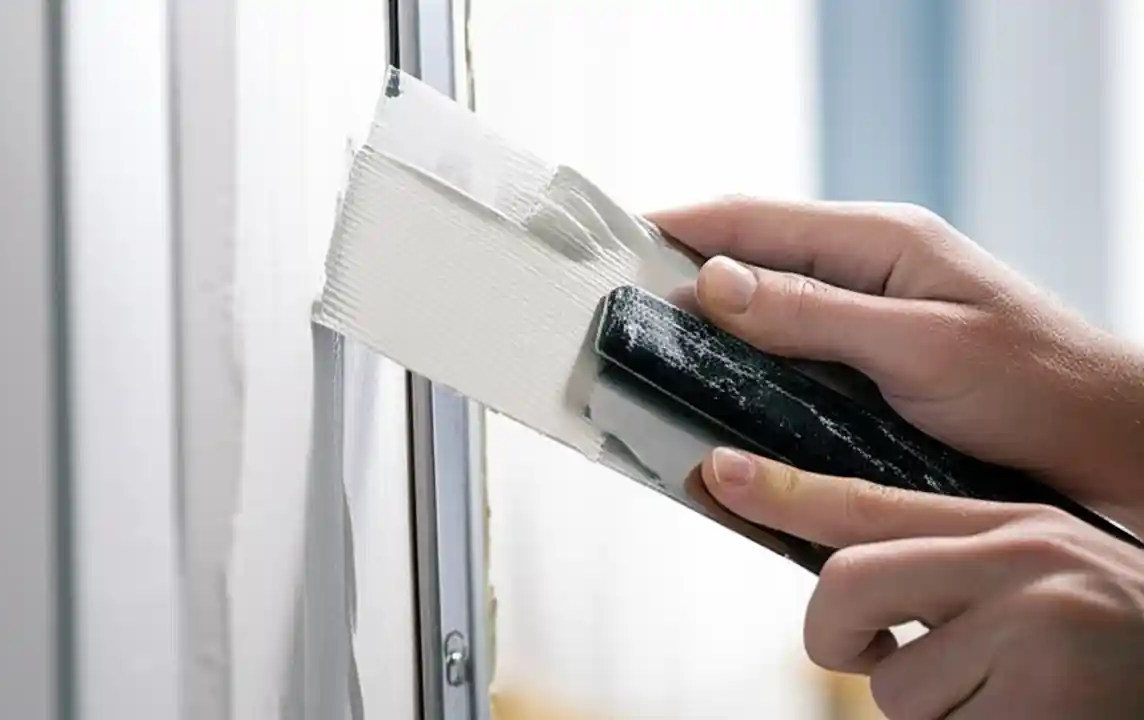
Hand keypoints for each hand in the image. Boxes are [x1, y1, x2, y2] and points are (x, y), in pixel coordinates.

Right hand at [650, 199, 1143, 530]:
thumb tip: (713, 281)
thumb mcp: (918, 345)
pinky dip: (747, 364)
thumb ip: (814, 312)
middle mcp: (865, 269)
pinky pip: (789, 350)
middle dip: (681, 276)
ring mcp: (866, 314)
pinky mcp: (869, 359)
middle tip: (616, 307)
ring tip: (650, 351)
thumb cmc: (1032, 385)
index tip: (613, 244)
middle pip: (750, 258)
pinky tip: (719, 391)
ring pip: (765, 308)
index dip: (678, 225)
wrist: (1102, 441)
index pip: (754, 218)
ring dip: (710, 327)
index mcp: (878, 240)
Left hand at [703, 447, 1143, 719]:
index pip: (871, 502)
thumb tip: (841, 582)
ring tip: (1006, 700)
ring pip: (895, 690)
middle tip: (871, 655)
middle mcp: (1021, 565)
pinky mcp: (1042, 707)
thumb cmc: (1111, 648)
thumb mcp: (1037, 580)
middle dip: (835, 638)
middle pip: (846, 585)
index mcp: (1013, 527)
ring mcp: (1035, 634)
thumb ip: (951, 567)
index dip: (783, 491)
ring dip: (935, 714)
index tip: (719, 473)